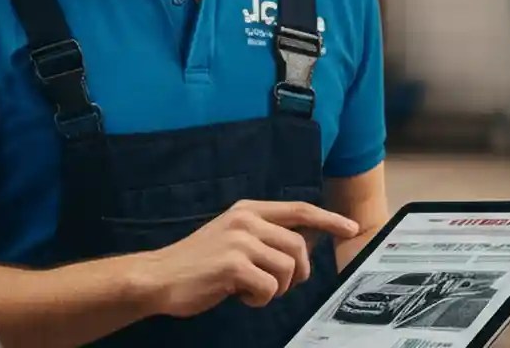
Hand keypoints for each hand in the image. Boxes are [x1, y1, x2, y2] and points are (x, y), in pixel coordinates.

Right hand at [139, 200, 359, 317]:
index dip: (328, 219)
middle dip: (297, 273)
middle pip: (299, 246)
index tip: (350, 228)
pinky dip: (259, 299)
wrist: (159, 276)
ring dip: (276, 289)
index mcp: (247, 210)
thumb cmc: (198, 263)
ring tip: (250, 289)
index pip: (299, 210)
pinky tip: (239, 295)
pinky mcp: (233, 265)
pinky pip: (269, 288)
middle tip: (278, 285)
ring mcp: (240, 241)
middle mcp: (246, 221)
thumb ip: (264, 235)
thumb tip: (305, 243)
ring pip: (287, 269)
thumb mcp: (233, 237)